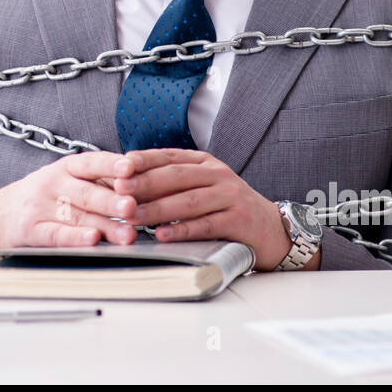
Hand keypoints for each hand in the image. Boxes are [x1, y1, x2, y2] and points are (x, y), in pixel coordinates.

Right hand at [0, 152, 142, 269]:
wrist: (1, 213)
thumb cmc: (48, 195)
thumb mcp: (70, 179)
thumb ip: (101, 182)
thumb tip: (144, 188)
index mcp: (68, 166)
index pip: (92, 162)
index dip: (111, 165)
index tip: (130, 168)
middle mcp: (54, 182)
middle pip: (87, 192)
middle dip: (111, 200)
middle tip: (133, 207)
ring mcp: (40, 206)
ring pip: (77, 216)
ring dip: (104, 226)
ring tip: (128, 234)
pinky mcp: (31, 229)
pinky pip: (55, 234)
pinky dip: (75, 238)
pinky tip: (92, 240)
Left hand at [105, 148, 313, 270]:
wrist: (272, 229)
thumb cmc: (228, 209)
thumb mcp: (202, 187)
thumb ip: (173, 183)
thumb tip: (129, 184)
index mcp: (204, 163)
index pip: (169, 157)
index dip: (143, 160)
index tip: (119, 166)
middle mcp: (218, 175)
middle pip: (176, 176)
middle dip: (144, 183)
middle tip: (119, 190)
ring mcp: (230, 196)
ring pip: (188, 201)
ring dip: (157, 209)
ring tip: (133, 216)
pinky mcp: (239, 220)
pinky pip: (206, 224)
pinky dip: (182, 230)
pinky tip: (164, 235)